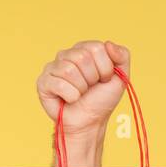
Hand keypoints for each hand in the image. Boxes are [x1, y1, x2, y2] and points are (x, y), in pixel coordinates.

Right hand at [36, 40, 130, 166]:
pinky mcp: (43, 82)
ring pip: (70, 70)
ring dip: (81, 88)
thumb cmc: (101, 99)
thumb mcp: (121, 77)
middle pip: (82, 57)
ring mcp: (52, 68)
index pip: (96, 48)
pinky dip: (71, 96)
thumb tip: (108, 44)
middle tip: (90, 88)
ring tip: (80, 94)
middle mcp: (66, 55)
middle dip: (92, 78)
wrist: (90, 122)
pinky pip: (59, 84)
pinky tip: (70, 99)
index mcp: (83, 50)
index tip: (103, 79)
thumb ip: (122, 56)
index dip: (105, 69)